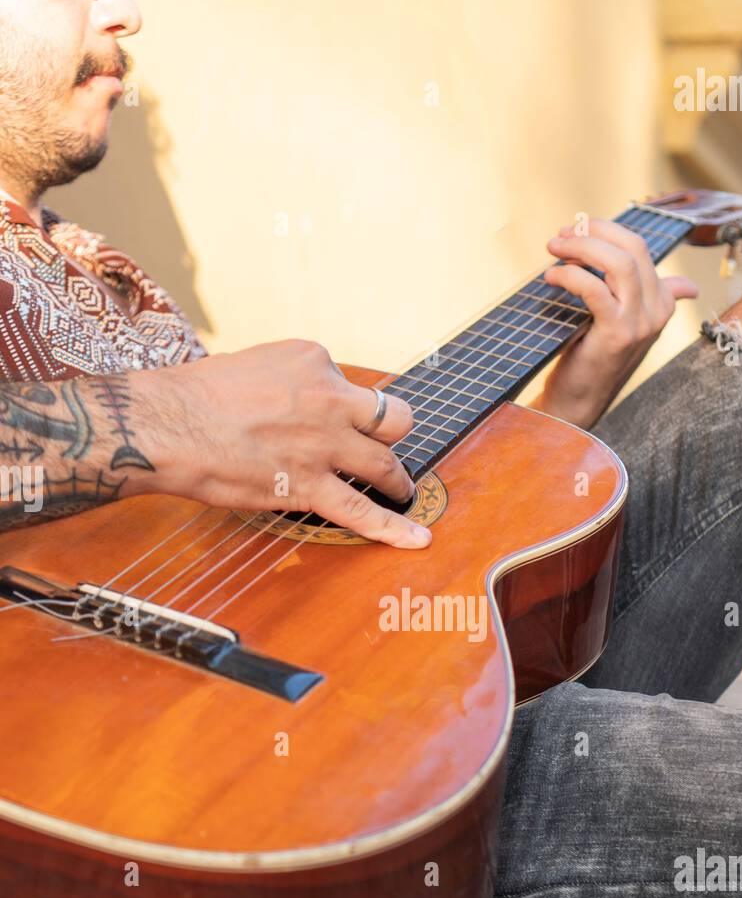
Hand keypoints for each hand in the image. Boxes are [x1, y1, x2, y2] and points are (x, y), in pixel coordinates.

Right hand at [151, 339, 430, 548]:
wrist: (167, 424)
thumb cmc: (194, 396)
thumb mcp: (253, 364)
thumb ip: (286, 382)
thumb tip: (292, 405)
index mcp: (314, 359)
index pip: (351, 387)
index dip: (342, 409)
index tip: (329, 421)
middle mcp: (329, 398)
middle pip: (390, 420)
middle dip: (390, 438)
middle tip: (383, 452)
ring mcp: (324, 443)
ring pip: (385, 464)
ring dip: (397, 482)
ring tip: (402, 493)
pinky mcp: (310, 484)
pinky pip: (362, 511)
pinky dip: (394, 528)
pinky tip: (418, 538)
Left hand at [533, 218, 697, 427]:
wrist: (578, 401)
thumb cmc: (594, 358)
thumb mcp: (625, 324)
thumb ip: (647, 300)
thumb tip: (689, 287)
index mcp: (662, 303)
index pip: (639, 248)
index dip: (605, 232)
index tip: (574, 233)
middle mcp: (658, 311)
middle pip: (633, 248)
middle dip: (594, 233)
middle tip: (562, 235)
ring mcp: (640, 323)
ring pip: (618, 263)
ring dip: (582, 248)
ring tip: (554, 248)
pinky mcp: (617, 333)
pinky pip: (594, 288)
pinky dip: (570, 275)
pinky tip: (551, 276)